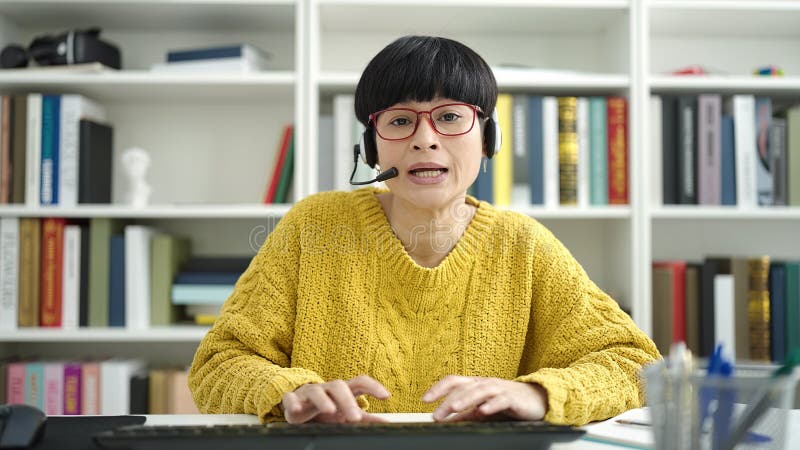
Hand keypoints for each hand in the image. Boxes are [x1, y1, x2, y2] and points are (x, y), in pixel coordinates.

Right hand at [281, 375, 389, 423]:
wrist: (300, 406)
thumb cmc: (328, 408)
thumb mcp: (347, 412)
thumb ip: (366, 418)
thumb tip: (386, 422)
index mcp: (344, 390)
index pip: (361, 382)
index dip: (374, 387)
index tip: (386, 396)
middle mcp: (327, 388)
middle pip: (339, 386)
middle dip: (347, 401)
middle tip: (356, 417)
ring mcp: (310, 392)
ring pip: (316, 391)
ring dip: (323, 399)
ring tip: (330, 410)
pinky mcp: (293, 399)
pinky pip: (291, 398)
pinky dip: (293, 403)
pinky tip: (297, 410)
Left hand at [422, 376, 547, 421]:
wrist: (538, 399)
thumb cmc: (508, 402)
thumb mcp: (483, 409)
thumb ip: (466, 414)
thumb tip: (448, 421)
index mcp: (476, 384)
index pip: (453, 381)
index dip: (438, 388)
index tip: (424, 400)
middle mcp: (485, 383)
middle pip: (464, 388)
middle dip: (448, 401)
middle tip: (436, 415)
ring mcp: (499, 389)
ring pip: (480, 391)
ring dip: (465, 399)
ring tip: (453, 409)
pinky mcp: (513, 398)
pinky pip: (501, 400)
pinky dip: (492, 404)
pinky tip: (483, 410)